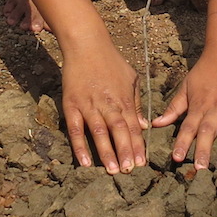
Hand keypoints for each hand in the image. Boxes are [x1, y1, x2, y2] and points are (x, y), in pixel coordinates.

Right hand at [61, 39, 145, 173]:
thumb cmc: (110, 61)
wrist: (86, 44)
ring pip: (100, 133)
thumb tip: (144, 125)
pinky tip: (85, 162)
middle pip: (119, 131)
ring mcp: (89, 105)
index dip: (138, 145)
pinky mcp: (71, 105)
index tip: (142, 163)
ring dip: (107, 152)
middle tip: (130, 171)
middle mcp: (108, 104)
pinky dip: (80, 146)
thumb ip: (137, 102)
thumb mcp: (131, 78)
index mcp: (124, 99)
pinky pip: (76, 129)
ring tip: (113, 171)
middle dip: (125, 152)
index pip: (133, 126)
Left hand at [153, 50, 216, 170]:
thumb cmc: (204, 70)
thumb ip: (174, 107)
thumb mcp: (186, 86)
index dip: (182, 142)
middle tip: (200, 170)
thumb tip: (156, 123)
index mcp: (199, 105)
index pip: (188, 126)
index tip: (177, 158)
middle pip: (208, 131)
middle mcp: (215, 108)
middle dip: (204, 150)